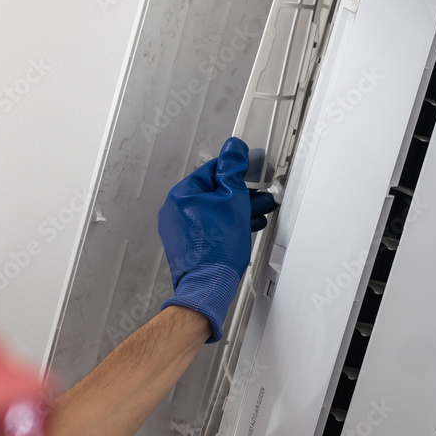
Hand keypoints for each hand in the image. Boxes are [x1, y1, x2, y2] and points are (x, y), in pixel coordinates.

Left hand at [158, 137, 275, 341]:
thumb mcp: (233, 202)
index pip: (212, 171)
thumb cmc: (217, 249)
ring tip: (259, 212)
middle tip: (260, 195)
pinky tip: (245, 227)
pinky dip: (227, 224)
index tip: (250, 167)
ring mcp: (179, 229)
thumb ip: (233, 172)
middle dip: (241, 194)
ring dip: (237, 210)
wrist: (207, 285)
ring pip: (213, 211)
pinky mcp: (187, 244)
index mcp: (182, 195)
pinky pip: (209, 226)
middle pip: (214, 192)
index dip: (235, 169)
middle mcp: (176, 210)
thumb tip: (233, 149)